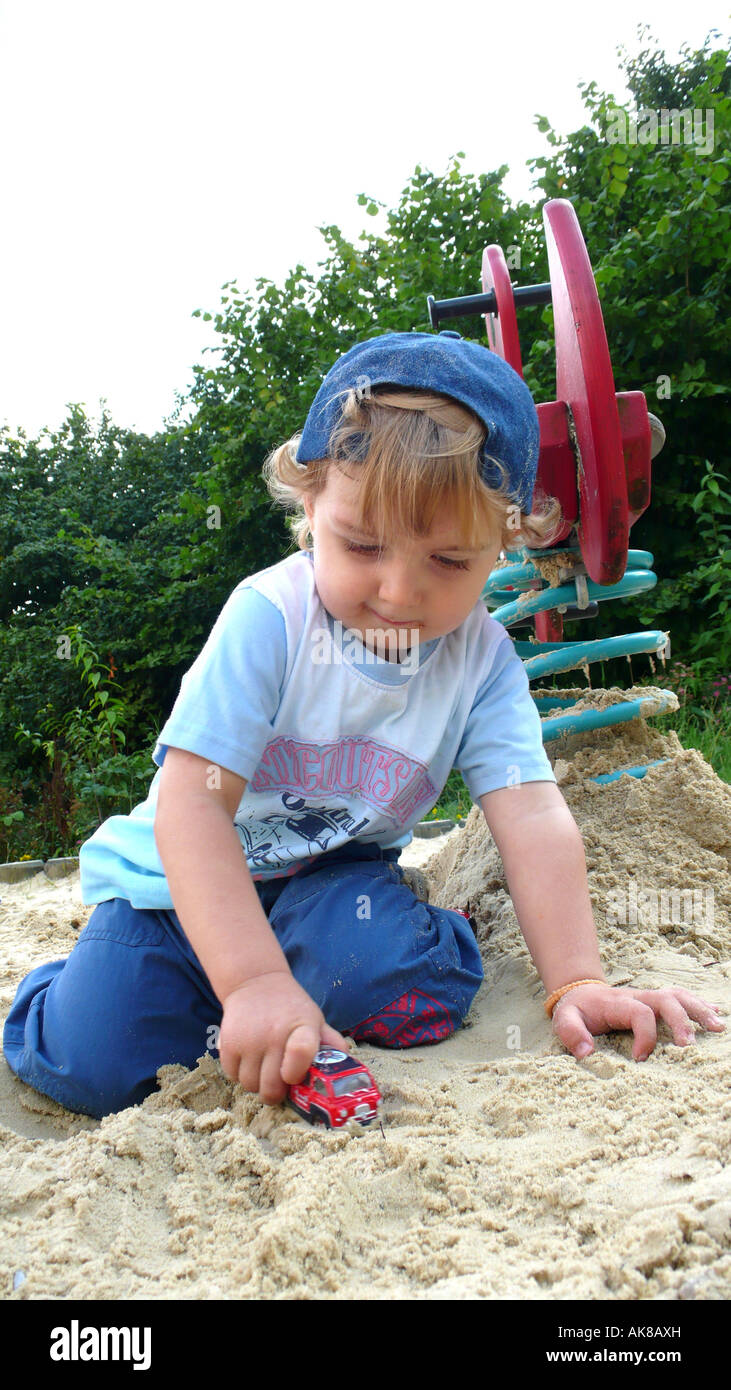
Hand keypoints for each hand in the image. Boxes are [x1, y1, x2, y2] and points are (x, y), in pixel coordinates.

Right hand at [218, 969, 347, 1103]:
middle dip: (276, 1093)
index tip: (294, 1077)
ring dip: (257, 1084)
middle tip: (279, 1084)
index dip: (297, 1073)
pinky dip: (239, 1074)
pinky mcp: (228, 1043)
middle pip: (271, 1086)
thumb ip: (330, 1041)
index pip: (302, 1053)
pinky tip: (249, 1060)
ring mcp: (249, 1040)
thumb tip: (345, 1062)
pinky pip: (232, 1076)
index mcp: (302, 1027)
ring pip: (250, 1085)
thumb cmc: (291, 1008)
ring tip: (263, 1069)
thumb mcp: (314, 1019)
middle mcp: (273, 1034)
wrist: (256, 983)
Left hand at [551, 982, 725, 1061]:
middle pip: (666, 1000)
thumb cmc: (576, 1011)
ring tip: (717, 1027)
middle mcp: (638, 996)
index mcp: (618, 1003)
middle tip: (689, 1047)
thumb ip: (571, 1034)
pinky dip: (700, 1005)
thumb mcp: (564, 1020)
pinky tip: (717, 1015)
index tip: (639, 1059)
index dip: (644, 1036)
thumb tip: (587, 1053)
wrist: (581, 993)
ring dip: (699, 1010)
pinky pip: (682, 998)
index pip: (640, 1013)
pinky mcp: (656, 1001)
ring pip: (679, 996)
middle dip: (681, 1021)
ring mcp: (649, 997)